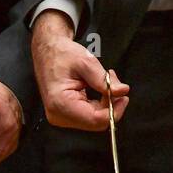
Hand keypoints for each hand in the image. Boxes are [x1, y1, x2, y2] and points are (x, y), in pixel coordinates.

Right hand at [32, 9, 127, 130]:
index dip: (114, 110)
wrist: (48, 51)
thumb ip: (103, 80)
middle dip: (110, 104)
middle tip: (114, 82)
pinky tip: (99, 87)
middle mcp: (59, 116)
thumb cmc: (62, 54)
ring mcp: (61, 117)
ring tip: (106, 80)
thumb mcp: (86, 62)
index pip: (96, 120)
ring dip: (105, 102)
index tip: (124, 96)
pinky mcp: (65, 114)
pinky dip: (99, 102)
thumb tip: (122, 91)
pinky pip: (89, 114)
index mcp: (61, 104)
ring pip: (95, 119)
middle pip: (96, 122)